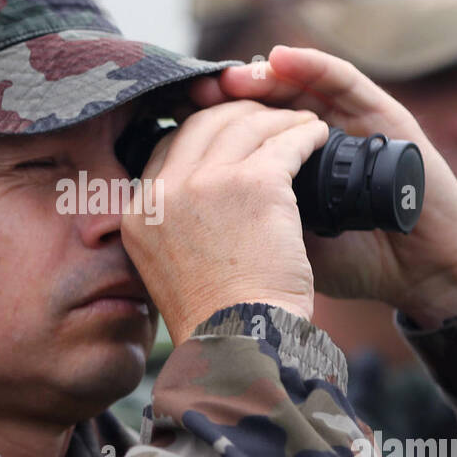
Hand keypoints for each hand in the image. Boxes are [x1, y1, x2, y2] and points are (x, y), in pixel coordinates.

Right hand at [119, 100, 330, 343]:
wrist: (237, 341)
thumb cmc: (215, 319)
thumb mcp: (167, 269)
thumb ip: (171, 228)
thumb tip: (197, 206)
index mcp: (140, 212)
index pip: (167, 148)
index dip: (202, 133)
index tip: (230, 135)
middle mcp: (165, 190)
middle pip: (203, 125)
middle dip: (239, 114)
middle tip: (267, 120)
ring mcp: (207, 182)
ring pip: (246, 126)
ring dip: (277, 120)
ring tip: (300, 124)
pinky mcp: (254, 184)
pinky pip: (284, 142)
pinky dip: (303, 134)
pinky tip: (316, 136)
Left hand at [188, 45, 456, 328]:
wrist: (422, 274)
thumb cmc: (354, 262)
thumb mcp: (283, 245)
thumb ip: (242, 222)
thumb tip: (177, 214)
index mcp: (287, 167)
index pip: (239, 134)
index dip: (205, 127)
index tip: (166, 126)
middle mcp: (315, 138)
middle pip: (261, 103)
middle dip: (224, 98)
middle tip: (192, 92)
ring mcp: (349, 123)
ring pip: (296, 86)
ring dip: (259, 76)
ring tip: (230, 75)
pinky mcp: (383, 117)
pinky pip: (343, 82)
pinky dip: (312, 66)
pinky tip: (282, 58)